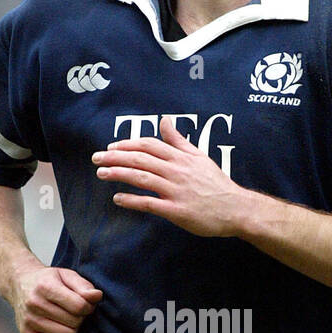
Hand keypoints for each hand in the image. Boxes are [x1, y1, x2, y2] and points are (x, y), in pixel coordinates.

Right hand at [8, 260, 101, 332]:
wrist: (19, 284)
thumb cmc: (48, 280)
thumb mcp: (66, 275)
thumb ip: (84, 286)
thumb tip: (97, 296)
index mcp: (46, 287)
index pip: (79, 307)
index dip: (88, 307)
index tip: (85, 304)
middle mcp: (34, 304)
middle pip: (74, 323)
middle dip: (80, 318)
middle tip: (74, 311)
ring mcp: (29, 321)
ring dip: (72, 330)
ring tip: (67, 320)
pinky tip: (59, 329)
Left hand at [92, 115, 246, 237]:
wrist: (236, 209)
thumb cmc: (217, 184)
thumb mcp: (199, 157)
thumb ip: (179, 140)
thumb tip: (164, 121)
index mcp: (181, 158)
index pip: (149, 145)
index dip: (127, 144)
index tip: (111, 147)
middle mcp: (177, 171)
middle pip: (140, 159)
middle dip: (115, 157)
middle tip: (96, 158)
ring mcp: (176, 191)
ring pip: (141, 178)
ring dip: (118, 174)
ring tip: (101, 173)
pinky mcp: (177, 211)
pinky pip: (150, 203)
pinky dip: (131, 200)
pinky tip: (117, 199)